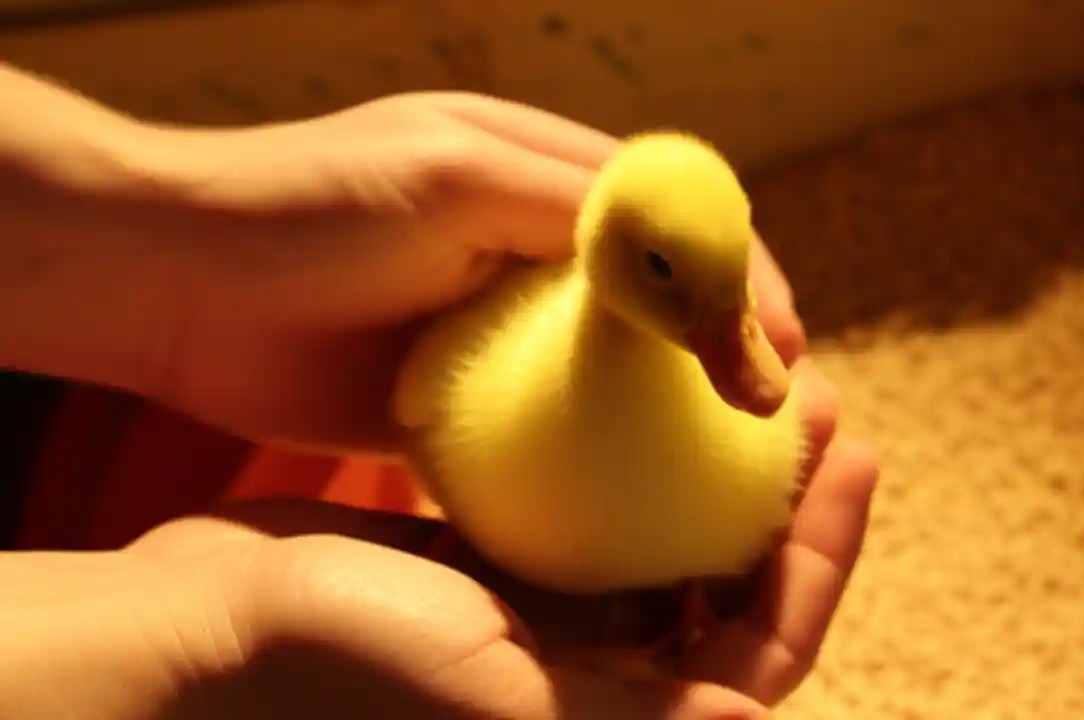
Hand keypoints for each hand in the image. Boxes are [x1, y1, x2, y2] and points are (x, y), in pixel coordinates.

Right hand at [0, 430, 872, 719]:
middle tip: (820, 397)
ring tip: (747, 379)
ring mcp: (552, 629)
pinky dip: (633, 453)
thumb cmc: (345, 671)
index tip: (852, 448)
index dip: (824, 555)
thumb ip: (645, 715)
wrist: (211, 630)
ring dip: (716, 466)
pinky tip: (649, 385)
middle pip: (733, 590)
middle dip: (785, 498)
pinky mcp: (504, 575)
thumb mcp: (510, 701)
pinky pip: (598, 506)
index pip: (767, 649)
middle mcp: (599, 686)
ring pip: (672, 539)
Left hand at [121, 92, 804, 451]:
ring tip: (724, 468)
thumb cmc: (312, 206)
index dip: (739, 275)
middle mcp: (530, 248)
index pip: (675, 217)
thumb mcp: (459, 177)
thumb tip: (698, 252)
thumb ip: (579, 204)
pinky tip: (627, 496)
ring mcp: (496, 326)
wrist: (177, 283)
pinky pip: (546, 427)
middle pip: (658, 296)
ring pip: (611, 368)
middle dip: (722, 347)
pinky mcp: (460, 395)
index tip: (780, 347)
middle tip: (771, 416)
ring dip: (670, 411)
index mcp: (540, 174)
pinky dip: (591, 456)